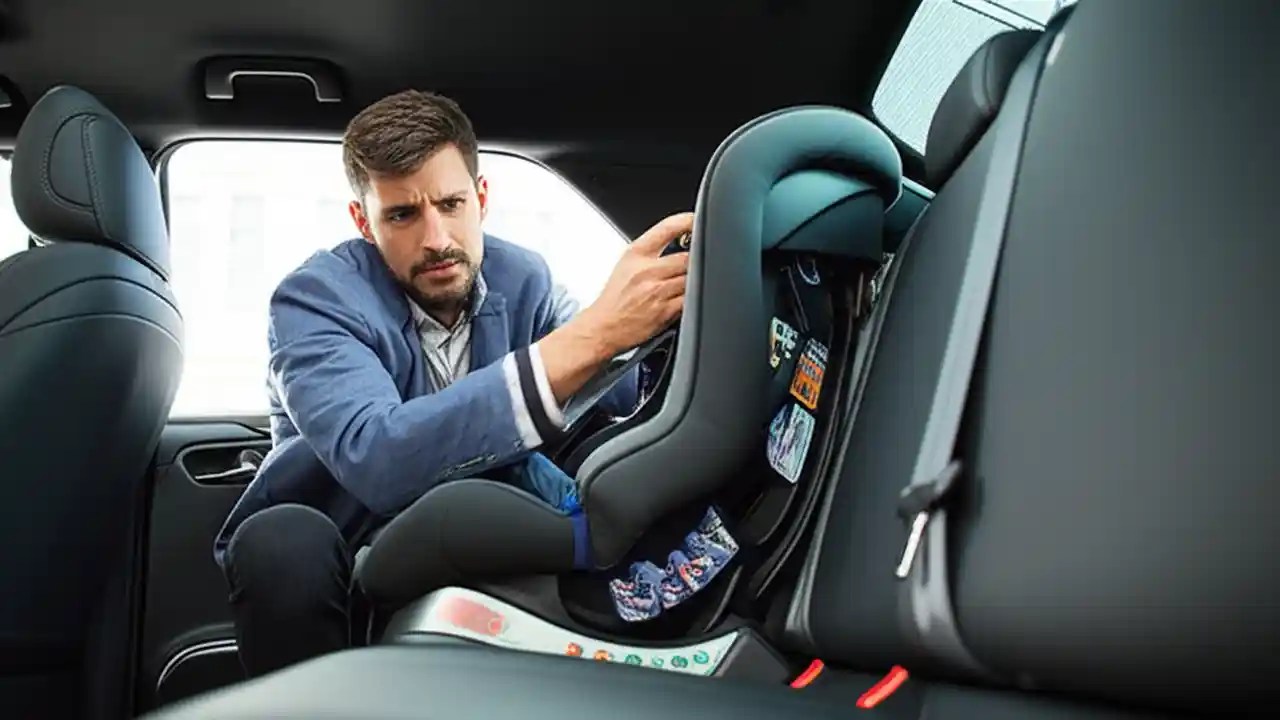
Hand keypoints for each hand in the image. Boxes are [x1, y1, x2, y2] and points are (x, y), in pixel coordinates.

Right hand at [537, 212, 692, 403]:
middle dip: (697, 259)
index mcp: (636, 253)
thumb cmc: (615, 298)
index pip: (667, 228)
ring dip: (698, 280)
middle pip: (688, 256)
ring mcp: (657, 291)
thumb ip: (652, 252)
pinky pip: (690, 299)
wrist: (602, 327)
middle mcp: (646, 270)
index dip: (687, 221)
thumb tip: (683, 242)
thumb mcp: (627, 265)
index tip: (697, 220)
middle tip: (702, 261)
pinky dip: (696, 298)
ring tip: (698, 281)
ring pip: (692, 278)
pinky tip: (693, 298)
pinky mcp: (665, 311)